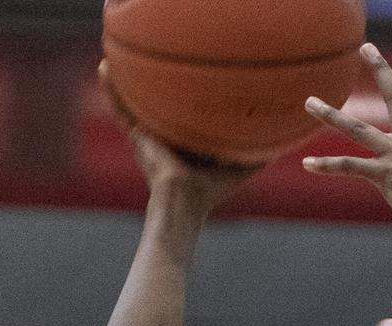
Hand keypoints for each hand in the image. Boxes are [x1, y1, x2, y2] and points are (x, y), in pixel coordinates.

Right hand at [100, 60, 260, 215]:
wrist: (184, 201)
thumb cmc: (211, 191)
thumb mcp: (241, 165)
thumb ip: (260, 152)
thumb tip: (286, 137)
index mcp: (185, 142)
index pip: (185, 113)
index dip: (188, 97)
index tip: (191, 78)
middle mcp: (164, 135)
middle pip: (159, 103)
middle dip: (156, 85)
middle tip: (156, 61)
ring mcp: (147, 134)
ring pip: (136, 102)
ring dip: (128, 82)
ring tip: (120, 58)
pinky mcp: (137, 135)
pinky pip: (121, 108)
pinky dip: (111, 89)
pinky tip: (104, 68)